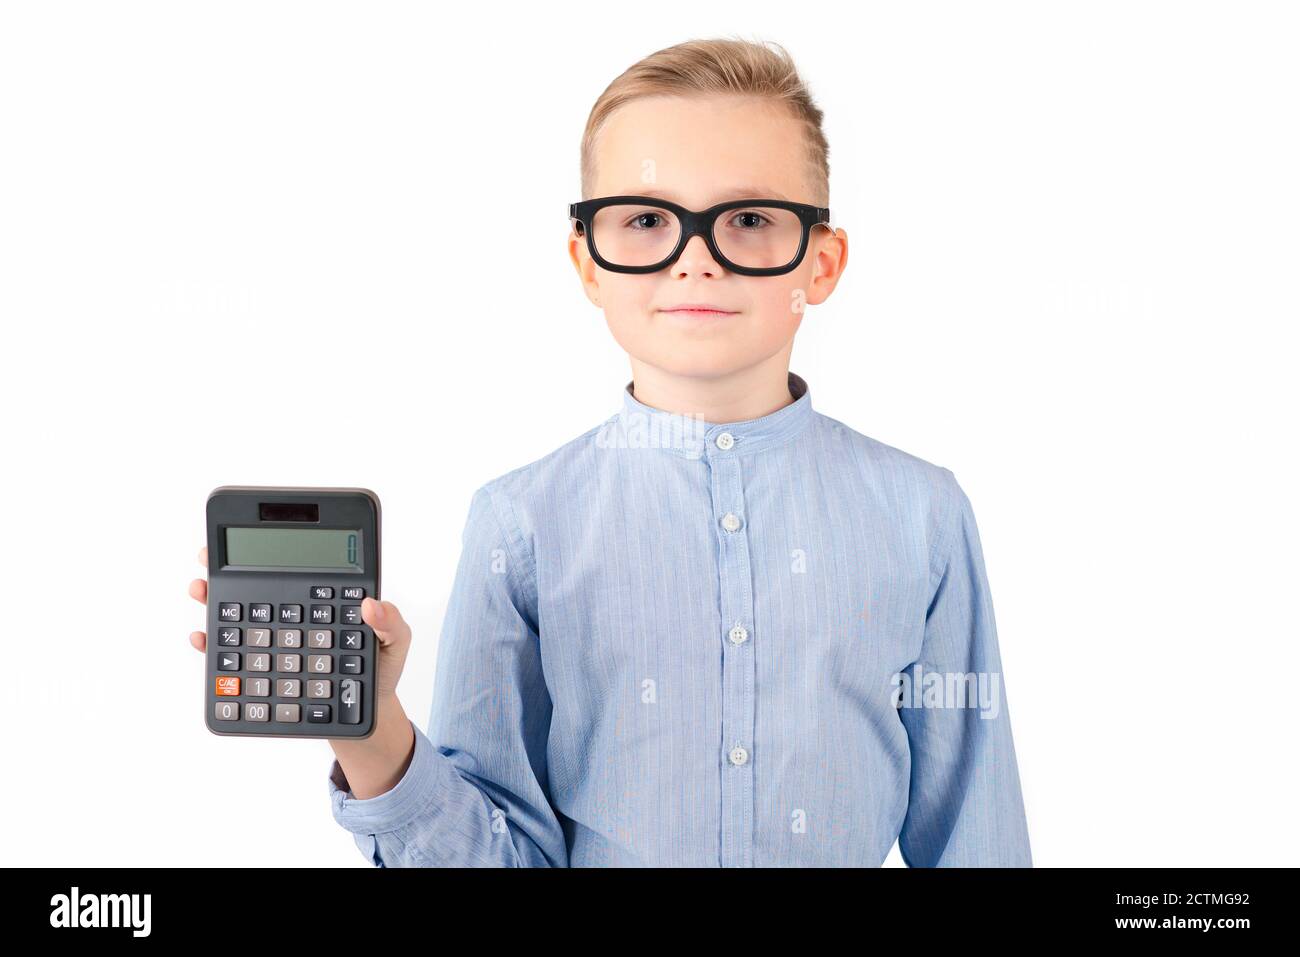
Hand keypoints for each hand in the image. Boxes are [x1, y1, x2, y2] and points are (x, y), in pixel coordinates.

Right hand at [189, 546, 410, 703]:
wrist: (364, 713)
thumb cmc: (379, 669)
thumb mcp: (396, 642)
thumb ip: (390, 622)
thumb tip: (370, 604)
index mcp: (322, 601)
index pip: (295, 571)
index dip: (271, 553)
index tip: (248, 535)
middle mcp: (292, 617)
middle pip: (255, 590)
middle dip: (226, 571)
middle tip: (206, 561)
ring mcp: (274, 643)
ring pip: (237, 617)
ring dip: (212, 601)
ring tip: (200, 590)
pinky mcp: (262, 671)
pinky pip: (232, 658)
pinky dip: (213, 648)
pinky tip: (203, 639)